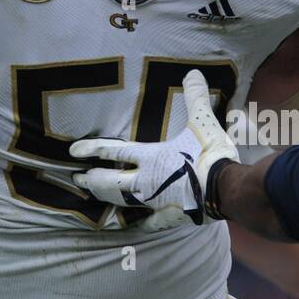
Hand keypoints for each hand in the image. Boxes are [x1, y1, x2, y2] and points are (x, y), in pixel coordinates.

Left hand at [70, 70, 237, 229]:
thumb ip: (195, 98)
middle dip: (92, 180)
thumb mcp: (203, 122)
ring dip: (106, 198)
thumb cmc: (210, 155)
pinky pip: (150, 222)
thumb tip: (193, 73)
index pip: (114, 151)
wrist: (226, 189)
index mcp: (151, 156)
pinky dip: (141, 223)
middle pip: (111, 181)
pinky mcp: (170, 216)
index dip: (92, 149)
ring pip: (123, 202)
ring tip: (93, 195)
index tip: (72, 152)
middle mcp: (146, 180)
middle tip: (77, 179)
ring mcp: (156, 201)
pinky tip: (134, 225)